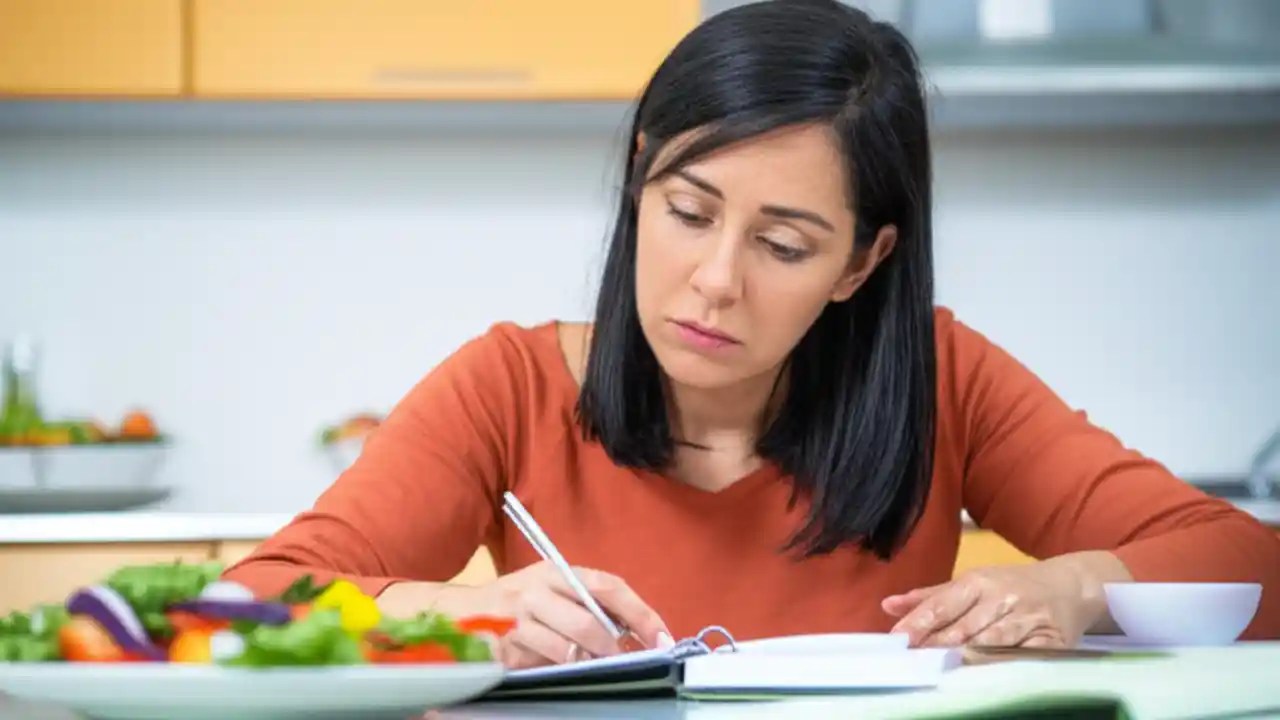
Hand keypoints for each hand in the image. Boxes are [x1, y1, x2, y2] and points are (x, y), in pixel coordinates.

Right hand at [381, 562, 671, 668]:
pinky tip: (554, 667)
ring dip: (588, 663)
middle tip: (627, 661)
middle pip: (591, 624)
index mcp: (556, 571)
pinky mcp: (504, 645)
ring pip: (569, 649)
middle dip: (613, 648)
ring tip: (593, 666)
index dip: (641, 613)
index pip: (610, 587)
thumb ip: (584, 605)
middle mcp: (538, 589)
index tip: (662, 636)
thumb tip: (633, 633)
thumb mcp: (548, 592)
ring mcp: (518, 618)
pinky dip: (556, 670)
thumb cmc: (514, 605)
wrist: (454, 615)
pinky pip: (543, 664)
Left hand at [881, 551, 1130, 648]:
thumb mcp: (971, 583)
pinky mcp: (1051, 639)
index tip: (897, 640)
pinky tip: (985, 676)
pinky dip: (1004, 665)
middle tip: (912, 661)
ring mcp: (1027, 618)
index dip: (919, 623)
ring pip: (990, 642)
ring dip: (965, 657)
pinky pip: (1023, 656)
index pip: (942, 605)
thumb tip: (888, 605)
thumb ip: (931, 597)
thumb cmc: (1011, 586)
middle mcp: (1001, 597)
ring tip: (941, 670)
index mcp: (978, 581)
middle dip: (936, 645)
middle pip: (962, 627)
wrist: (1071, 585)